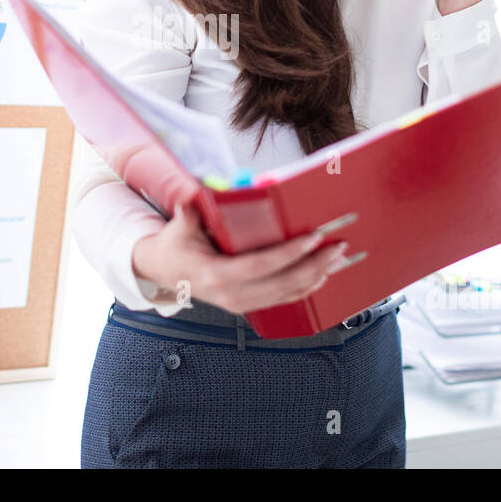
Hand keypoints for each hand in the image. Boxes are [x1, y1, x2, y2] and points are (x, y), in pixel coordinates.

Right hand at [131, 201, 349, 312]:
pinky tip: (322, 277)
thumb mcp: (178, 227)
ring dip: (316, 277)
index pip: (260, 265)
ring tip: (337, 259)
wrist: (163, 272)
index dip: (289, 253)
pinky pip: (282, 300)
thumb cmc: (174, 246)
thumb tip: (193, 196)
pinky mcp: (247, 305)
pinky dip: (305, 289)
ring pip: (286, 294)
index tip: (313, 238)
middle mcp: (230, 295)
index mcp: (215, 275)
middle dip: (314, 265)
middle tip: (337, 247)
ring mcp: (240, 304)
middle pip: (281, 283)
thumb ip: (188, 212)